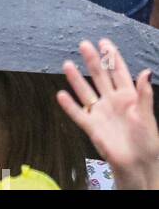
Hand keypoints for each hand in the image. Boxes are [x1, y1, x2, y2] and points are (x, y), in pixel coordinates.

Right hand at [58, 39, 158, 190]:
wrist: (138, 165)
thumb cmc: (147, 142)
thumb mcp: (147, 116)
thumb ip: (144, 94)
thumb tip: (146, 71)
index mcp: (128, 97)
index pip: (118, 73)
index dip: (112, 58)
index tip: (104, 42)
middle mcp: (112, 102)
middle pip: (100, 77)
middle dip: (92, 61)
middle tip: (84, 45)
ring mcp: (101, 113)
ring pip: (86, 92)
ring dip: (77, 79)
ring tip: (67, 65)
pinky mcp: (92, 127)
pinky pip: (78, 114)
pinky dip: (69, 105)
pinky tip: (61, 95)